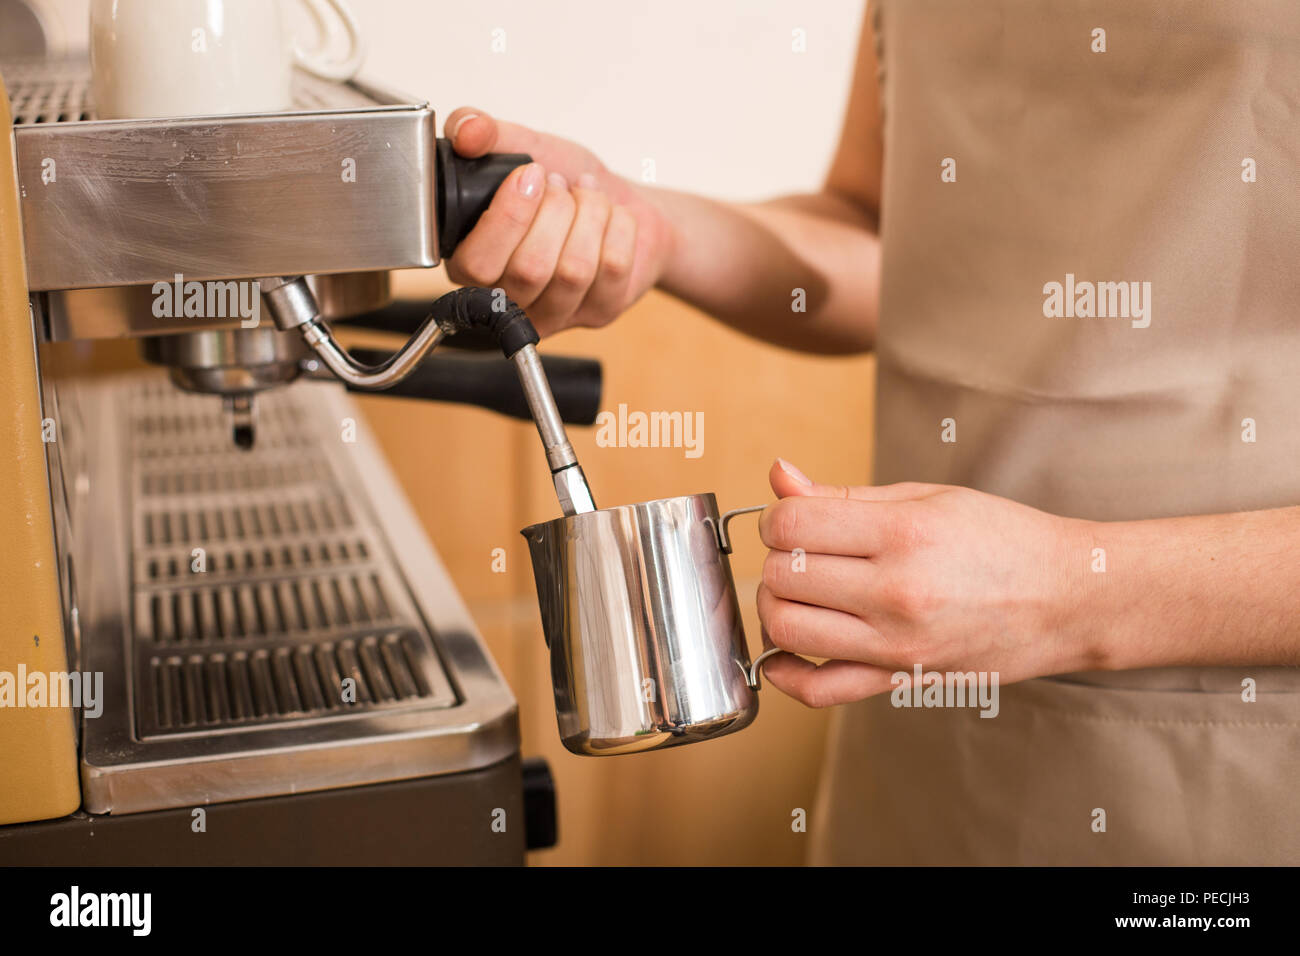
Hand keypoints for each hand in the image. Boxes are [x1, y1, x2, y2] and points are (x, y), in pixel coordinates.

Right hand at [442, 108, 674, 335]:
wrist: (619, 199)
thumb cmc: (564, 181)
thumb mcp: (522, 146)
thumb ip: (485, 132)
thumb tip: (467, 131)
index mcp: (471, 263)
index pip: (477, 264)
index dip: (508, 216)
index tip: (530, 174)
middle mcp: (508, 298)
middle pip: (530, 268)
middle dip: (556, 210)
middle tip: (560, 186)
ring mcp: (554, 312)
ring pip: (574, 270)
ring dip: (589, 214)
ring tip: (585, 196)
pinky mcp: (599, 313)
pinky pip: (612, 268)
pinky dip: (618, 225)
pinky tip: (610, 216)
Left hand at [755, 459, 1097, 706]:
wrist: (1070, 599)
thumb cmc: (1004, 540)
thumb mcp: (928, 497)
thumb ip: (845, 494)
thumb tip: (778, 477)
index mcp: (904, 534)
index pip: (792, 525)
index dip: (778, 517)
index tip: (792, 519)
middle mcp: (897, 592)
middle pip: (781, 576)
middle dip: (776, 559)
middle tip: (799, 552)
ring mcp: (898, 643)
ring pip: (787, 628)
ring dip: (776, 606)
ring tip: (799, 591)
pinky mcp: (901, 679)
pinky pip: (819, 689)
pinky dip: (784, 673)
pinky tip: (782, 651)